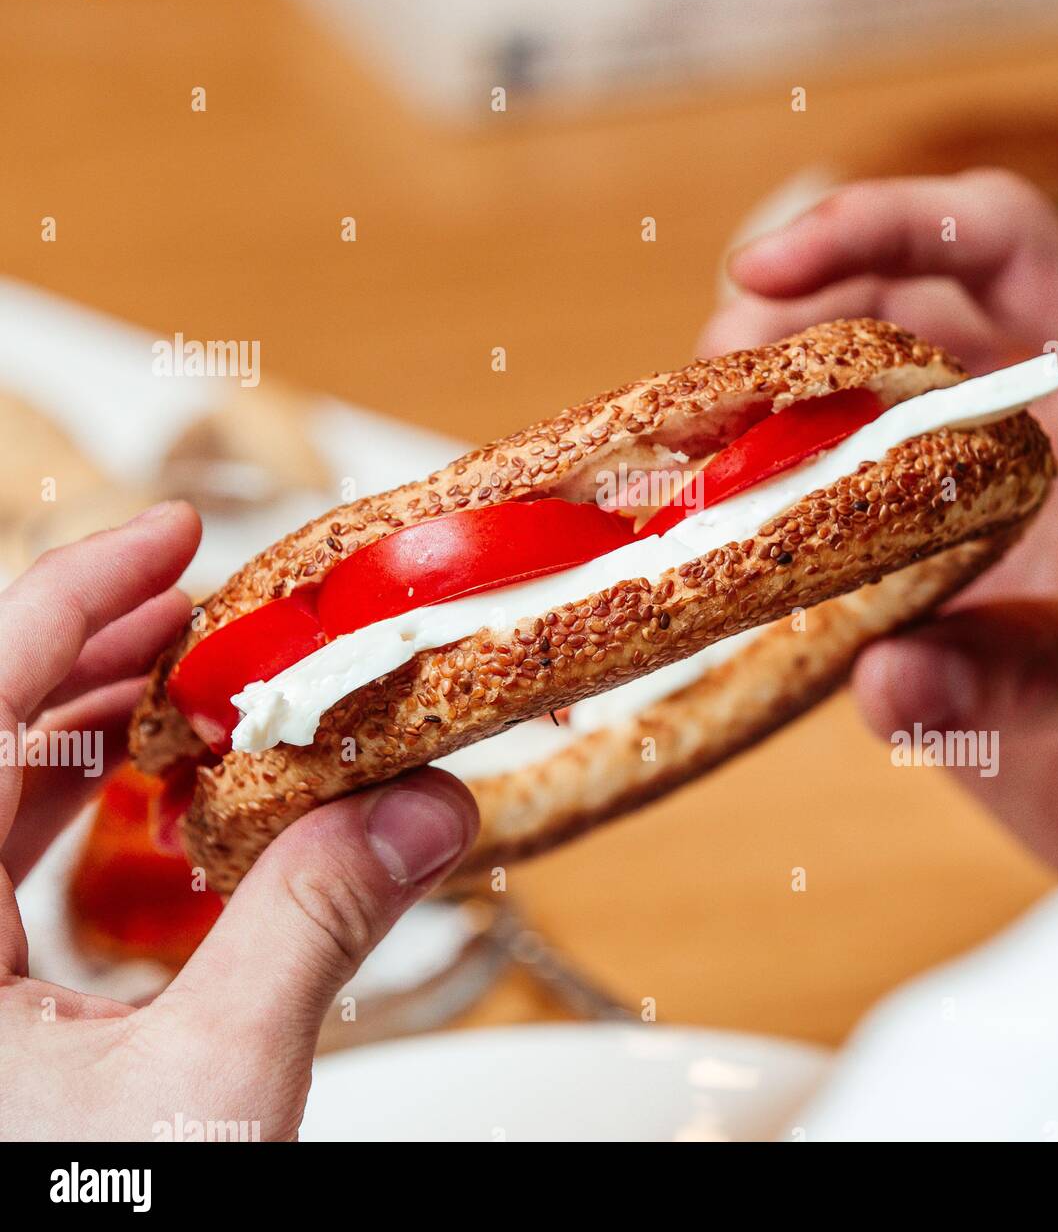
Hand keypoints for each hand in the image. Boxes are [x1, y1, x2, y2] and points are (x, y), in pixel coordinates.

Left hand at [0, 502, 477, 1139]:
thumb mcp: (206, 1095)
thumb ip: (312, 930)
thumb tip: (422, 811)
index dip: (70, 590)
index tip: (172, 527)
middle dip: (92, 648)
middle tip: (203, 602)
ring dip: (89, 726)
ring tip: (192, 680)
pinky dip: (80, 811)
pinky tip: (160, 798)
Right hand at [709, 171, 1057, 869]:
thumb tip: (887, 676)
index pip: (999, 240)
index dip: (878, 225)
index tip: (761, 269)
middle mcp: (1043, 416)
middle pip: (893, 307)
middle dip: (784, 328)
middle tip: (700, 395)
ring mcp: (977, 491)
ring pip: (848, 402)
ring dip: (761, 416)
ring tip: (685, 462)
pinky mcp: (929, 569)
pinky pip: (830, 515)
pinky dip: (763, 514)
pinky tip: (712, 539)